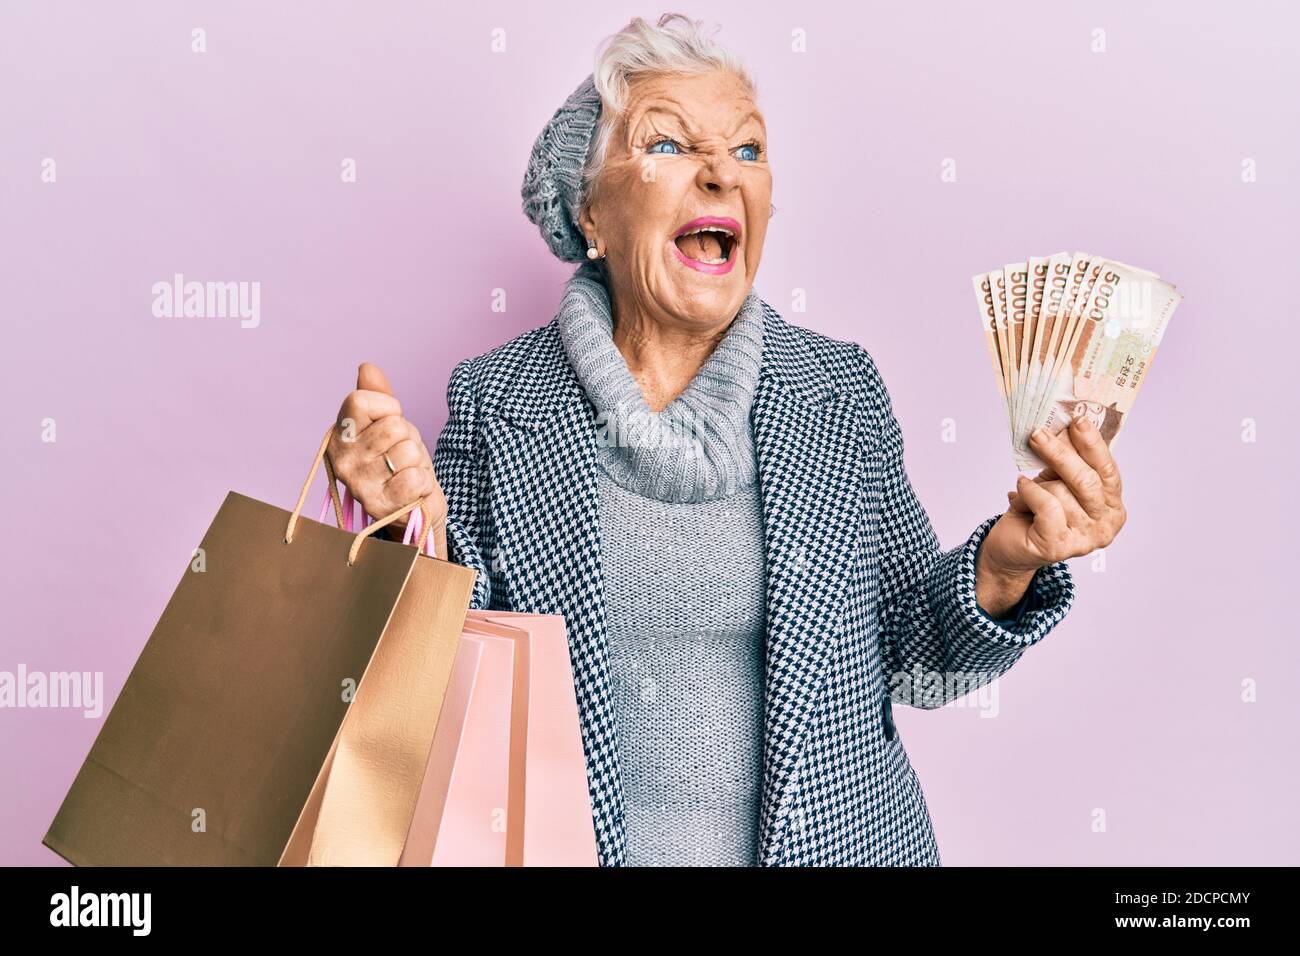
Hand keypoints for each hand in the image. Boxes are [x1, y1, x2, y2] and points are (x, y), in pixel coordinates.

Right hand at [327, 363, 446, 548]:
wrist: (413, 505)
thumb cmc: (399, 459)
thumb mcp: (390, 421)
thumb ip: (378, 394)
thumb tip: (367, 367)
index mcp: (339, 435)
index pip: (361, 400)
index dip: (389, 408)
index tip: (391, 423)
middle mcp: (342, 460)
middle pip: (392, 426)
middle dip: (408, 437)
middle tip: (402, 454)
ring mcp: (358, 486)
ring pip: (408, 450)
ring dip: (417, 461)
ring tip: (406, 472)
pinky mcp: (380, 507)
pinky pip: (416, 477)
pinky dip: (423, 482)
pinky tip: (412, 490)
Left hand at [975, 413, 1127, 614]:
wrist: (1010, 548)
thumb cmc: (1036, 512)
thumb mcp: (1055, 481)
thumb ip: (1067, 461)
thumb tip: (1066, 427)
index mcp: (1112, 506)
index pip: (1108, 470)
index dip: (1093, 444)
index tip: (1077, 420)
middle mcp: (1106, 525)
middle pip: (1086, 479)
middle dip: (1060, 453)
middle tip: (1037, 434)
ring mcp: (1086, 539)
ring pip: (1061, 491)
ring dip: (1036, 484)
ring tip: (1025, 488)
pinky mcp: (1060, 546)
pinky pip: (1046, 505)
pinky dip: (1028, 493)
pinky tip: (1018, 490)